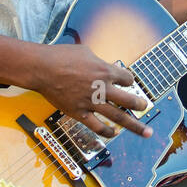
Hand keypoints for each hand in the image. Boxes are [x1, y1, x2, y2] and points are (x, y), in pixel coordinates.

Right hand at [28, 44, 151, 138]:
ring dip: (133, 125)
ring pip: (117, 117)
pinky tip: (113, 134)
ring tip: (145, 131)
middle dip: (140, 105)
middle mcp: (102, 88)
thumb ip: (98, 62)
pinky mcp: (79, 112)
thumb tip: (103, 67)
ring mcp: (91, 102)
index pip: (127, 79)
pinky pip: (97, 126)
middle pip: (129, 100)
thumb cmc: (62, 56)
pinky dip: (107, 132)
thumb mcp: (86, 52)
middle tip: (145, 107)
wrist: (42, 68)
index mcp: (105, 71)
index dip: (128, 80)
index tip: (126, 82)